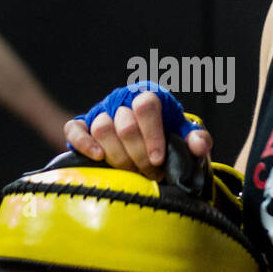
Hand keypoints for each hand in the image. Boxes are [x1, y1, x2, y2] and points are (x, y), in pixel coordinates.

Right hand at [64, 82, 212, 179]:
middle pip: (125, 125)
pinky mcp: (82, 126)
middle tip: (151, 175)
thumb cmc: (169, 140)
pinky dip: (84, 144)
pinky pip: (74, 130)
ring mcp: (101, 112)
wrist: (148, 146)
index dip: (152, 135)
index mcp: (149, 97)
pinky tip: (99, 158)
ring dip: (118, 156)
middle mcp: (123, 100)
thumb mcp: (186, 139)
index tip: (158, 160)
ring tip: (133, 173)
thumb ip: (197, 139)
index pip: (146, 106)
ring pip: (102, 128)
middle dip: (139, 156)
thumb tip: (198, 146)